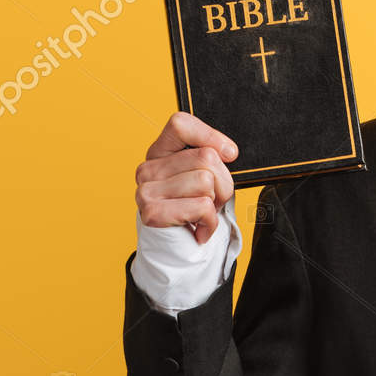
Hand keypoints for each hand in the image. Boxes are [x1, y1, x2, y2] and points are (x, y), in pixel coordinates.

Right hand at [135, 112, 238, 244]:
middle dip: (222, 183)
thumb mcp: (206, 179)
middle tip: (209, 201)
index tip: (229, 154)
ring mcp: (145, 190)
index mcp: (159, 154)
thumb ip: (210, 159)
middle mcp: (147, 169)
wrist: (180, 251)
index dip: (210, 135)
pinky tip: (198, 229)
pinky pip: (202, 206)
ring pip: (206, 181)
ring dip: (215, 203)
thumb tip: (228, 151)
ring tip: (201, 214)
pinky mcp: (151, 212)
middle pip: (206, 157)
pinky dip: (210, 222)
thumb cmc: (195, 212)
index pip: (180, 124)